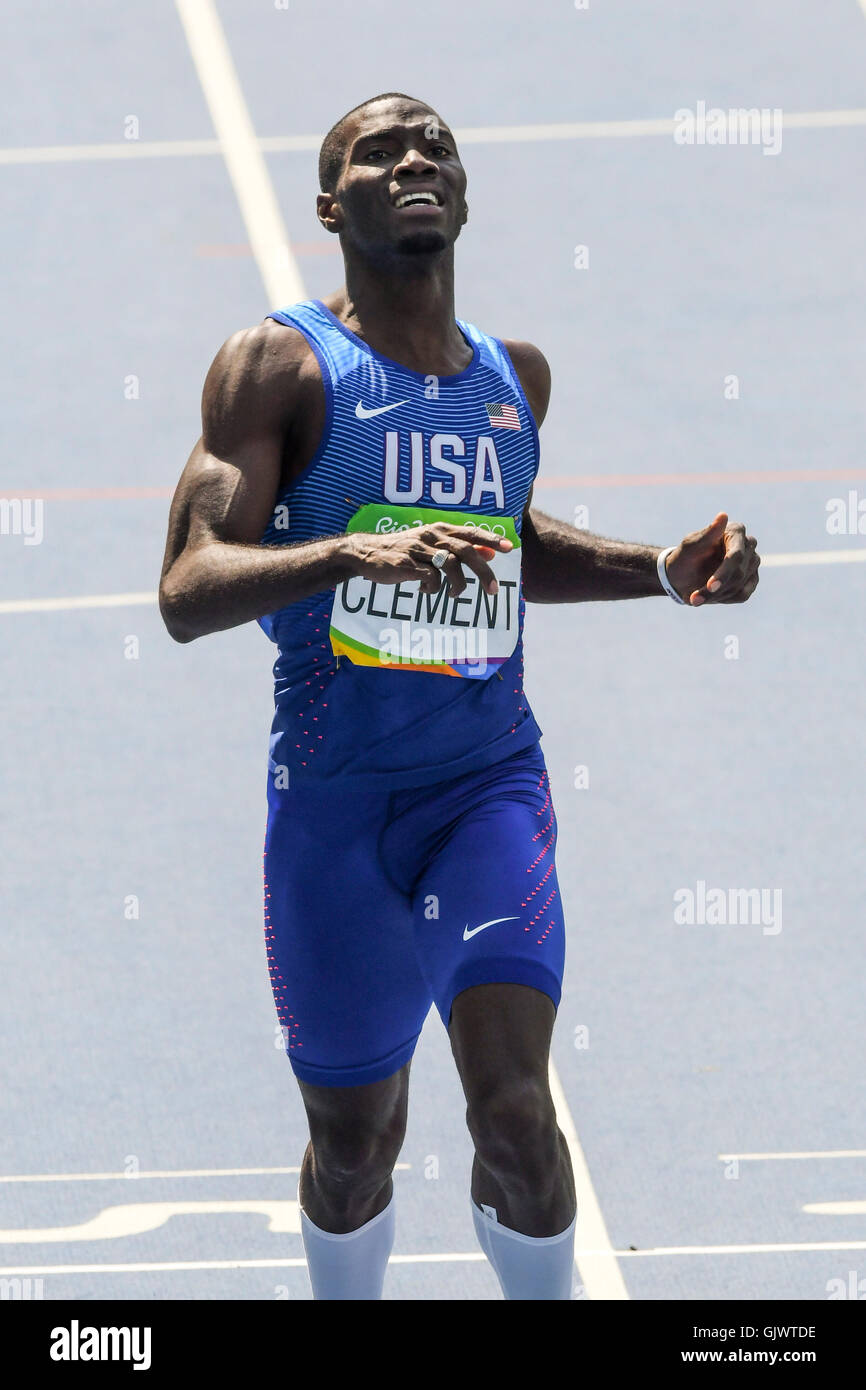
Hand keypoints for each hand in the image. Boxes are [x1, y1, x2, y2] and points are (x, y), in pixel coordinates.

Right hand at [345, 522, 511, 596]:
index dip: (490, 539)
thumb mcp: (433, 545)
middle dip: (483, 572)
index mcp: (440, 530)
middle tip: (494, 591)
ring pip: (450, 566)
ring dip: (458, 586)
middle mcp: (431, 536)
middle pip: (466, 551)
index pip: (470, 532)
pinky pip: (430, 579)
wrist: (367, 554)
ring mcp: (419, 550)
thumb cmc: (405, 551)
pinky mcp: (407, 564)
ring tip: (452, 595)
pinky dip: (433, 589)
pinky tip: (424, 591)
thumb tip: (490, 553)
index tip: (509, 547)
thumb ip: (460, 548)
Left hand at [664, 512, 759, 606]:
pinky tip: (707, 597)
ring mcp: (752, 563)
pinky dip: (722, 599)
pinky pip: (742, 595)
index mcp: (735, 531)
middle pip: (739, 573)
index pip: (736, 555)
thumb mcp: (690, 546)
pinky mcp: (751, 580)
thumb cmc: (684, 557)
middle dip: (716, 588)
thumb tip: (723, 516)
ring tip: (695, 598)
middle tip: (694, 599)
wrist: (681, 576)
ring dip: (715, 596)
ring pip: (740, 586)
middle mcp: (748, 545)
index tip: (710, 587)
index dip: (723, 573)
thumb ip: (708, 533)